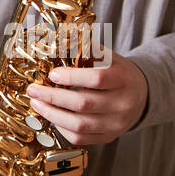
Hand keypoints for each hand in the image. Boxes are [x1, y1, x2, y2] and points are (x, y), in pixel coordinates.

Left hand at [25, 49, 148, 145]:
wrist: (141, 94)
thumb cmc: (117, 72)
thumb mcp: (108, 56)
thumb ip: (86, 49)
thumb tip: (58, 37)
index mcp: (123, 79)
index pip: (97, 79)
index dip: (72, 77)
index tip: (51, 74)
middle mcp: (122, 104)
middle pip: (84, 104)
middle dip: (53, 97)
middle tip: (33, 90)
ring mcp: (117, 124)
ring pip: (79, 125)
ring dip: (52, 114)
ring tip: (36, 104)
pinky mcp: (108, 137)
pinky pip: (80, 138)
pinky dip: (61, 127)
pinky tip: (52, 116)